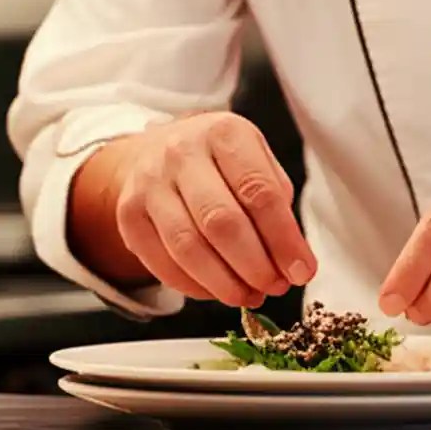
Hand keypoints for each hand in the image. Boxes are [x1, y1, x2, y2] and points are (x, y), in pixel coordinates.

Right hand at [113, 112, 316, 307]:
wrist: (158, 149)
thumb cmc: (219, 161)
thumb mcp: (256, 160)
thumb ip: (276, 205)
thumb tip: (291, 262)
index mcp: (223, 133)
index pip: (258, 192)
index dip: (284, 240)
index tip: (302, 270)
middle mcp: (180, 153)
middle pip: (221, 223)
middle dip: (255, 266)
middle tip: (275, 287)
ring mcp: (149, 184)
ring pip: (188, 248)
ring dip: (225, 284)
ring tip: (250, 296)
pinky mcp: (128, 215)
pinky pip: (163, 264)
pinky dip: (195, 287)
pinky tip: (217, 290)